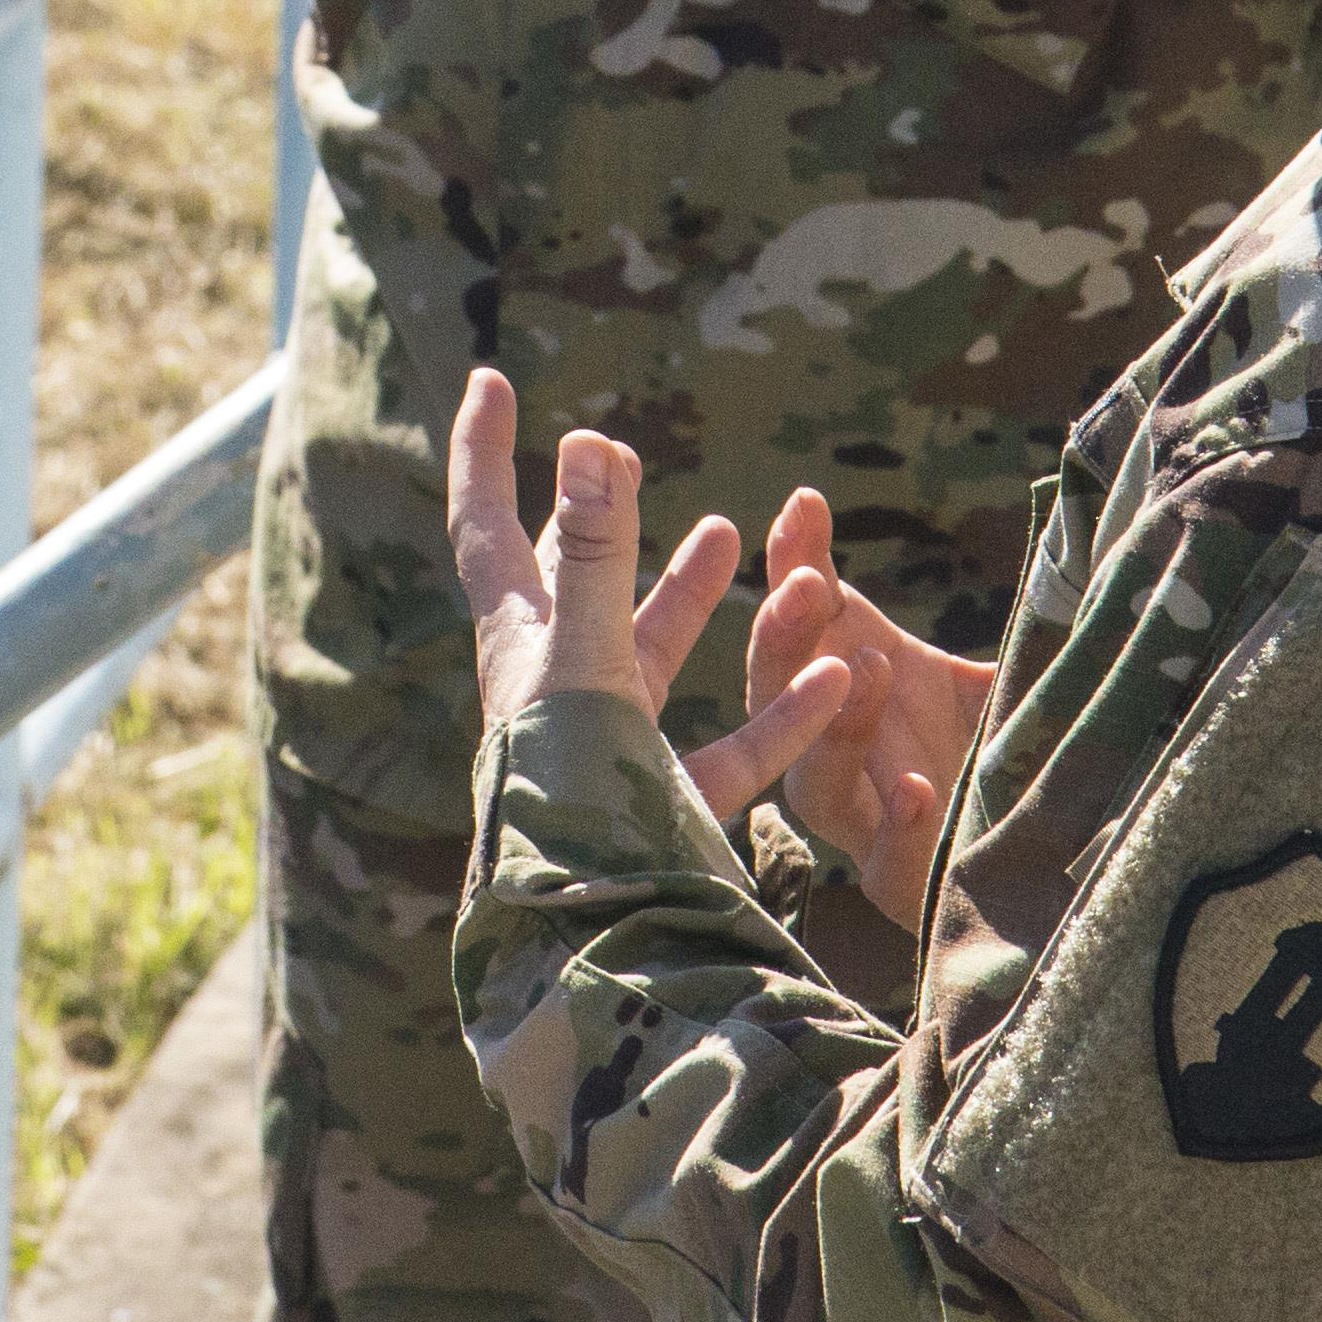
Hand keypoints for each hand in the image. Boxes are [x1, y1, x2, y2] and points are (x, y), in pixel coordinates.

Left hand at [446, 367, 851, 825]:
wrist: (598, 945)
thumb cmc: (575, 794)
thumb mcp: (588, 657)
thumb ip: (597, 552)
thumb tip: (589, 438)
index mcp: (520, 644)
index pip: (486, 523)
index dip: (484, 450)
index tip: (489, 377)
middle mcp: (557, 690)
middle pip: (571, 583)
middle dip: (597, 522)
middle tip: (620, 456)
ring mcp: (611, 749)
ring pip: (652, 655)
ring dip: (690, 596)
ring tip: (735, 535)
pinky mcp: (668, 809)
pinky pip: (729, 747)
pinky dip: (781, 712)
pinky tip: (837, 677)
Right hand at [740, 484, 998, 929]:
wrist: (1046, 852)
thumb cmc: (1002, 744)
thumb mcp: (988, 666)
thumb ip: (993, 616)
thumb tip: (941, 515)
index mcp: (850, 680)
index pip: (805, 618)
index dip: (795, 561)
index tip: (805, 504)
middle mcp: (838, 750)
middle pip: (779, 698)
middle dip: (783, 639)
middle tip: (806, 586)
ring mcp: (864, 823)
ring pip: (816, 785)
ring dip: (833, 728)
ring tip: (868, 668)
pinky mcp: (899, 887)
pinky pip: (883, 867)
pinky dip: (893, 828)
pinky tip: (913, 787)